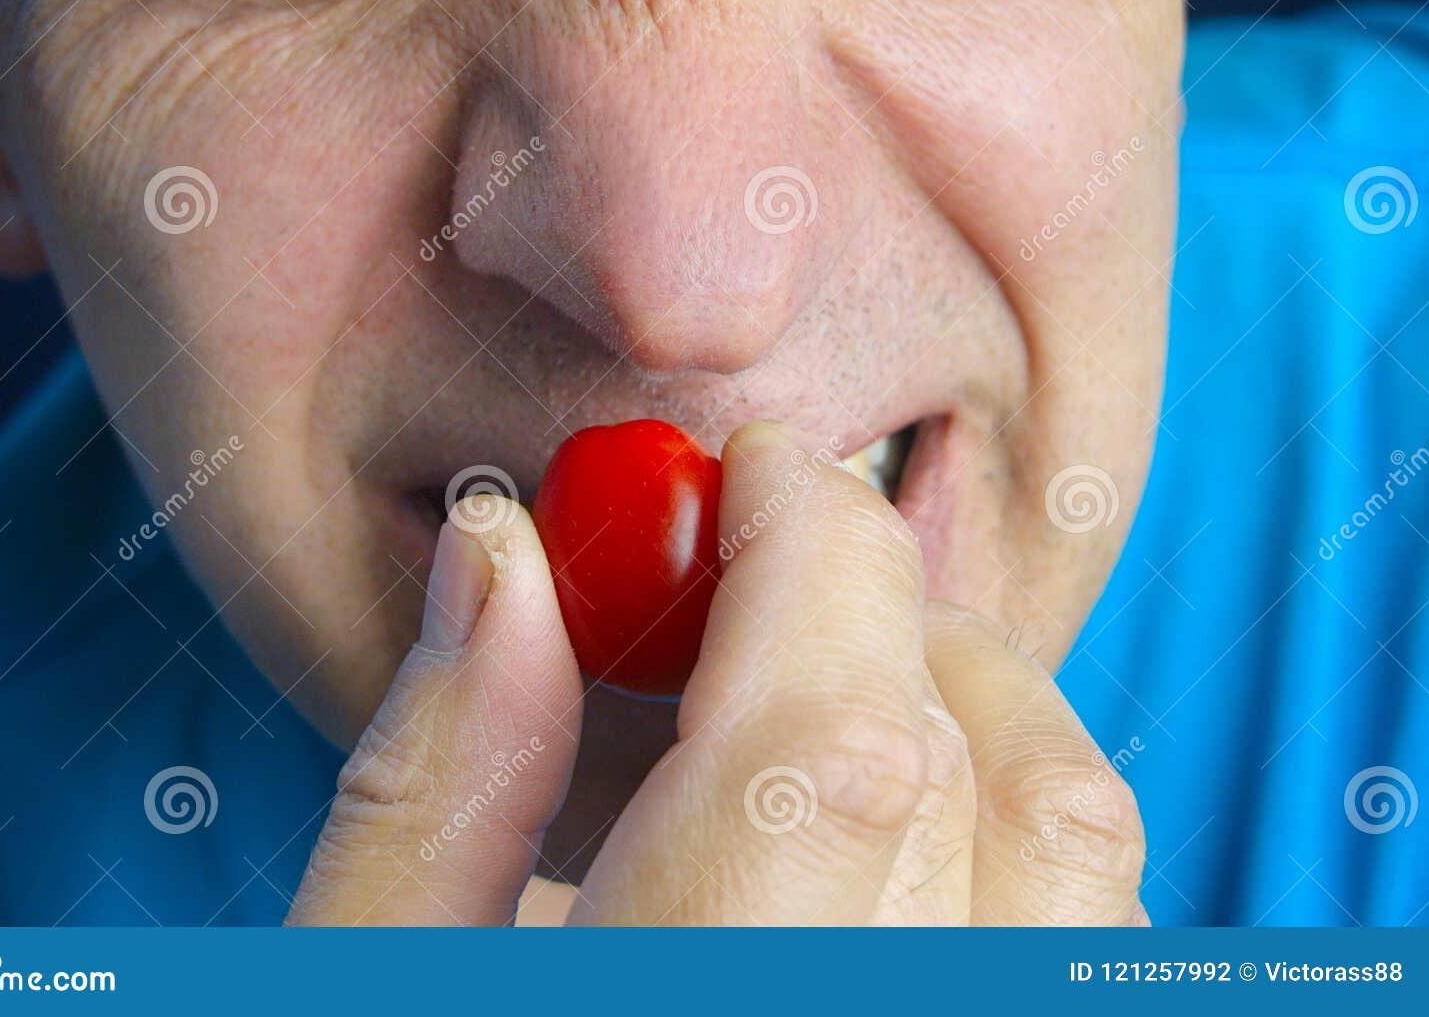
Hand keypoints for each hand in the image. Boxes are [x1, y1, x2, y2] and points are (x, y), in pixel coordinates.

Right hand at [285, 423, 1145, 925]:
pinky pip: (1074, 929)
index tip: (741, 467)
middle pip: (969, 771)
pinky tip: (871, 819)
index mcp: (694, 1012)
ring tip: (816, 674)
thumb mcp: (354, 983)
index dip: (804, 547)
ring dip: (958, 700)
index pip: (828, 738)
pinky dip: (1004, 818)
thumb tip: (512, 554)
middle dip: (871, 603)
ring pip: (1073, 846)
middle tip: (751, 571)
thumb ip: (439, 776)